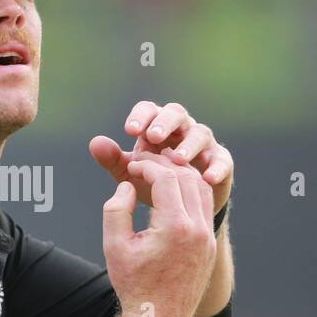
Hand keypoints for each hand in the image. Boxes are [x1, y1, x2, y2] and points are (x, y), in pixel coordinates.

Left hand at [89, 101, 232, 212]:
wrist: (179, 206)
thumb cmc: (152, 181)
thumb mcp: (130, 172)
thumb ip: (113, 159)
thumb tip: (95, 142)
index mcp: (156, 126)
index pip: (149, 110)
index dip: (141, 117)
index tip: (130, 131)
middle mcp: (181, 128)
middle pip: (176, 113)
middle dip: (165, 123)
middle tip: (154, 137)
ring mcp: (203, 143)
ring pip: (200, 133)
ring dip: (189, 145)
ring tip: (177, 159)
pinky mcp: (220, 161)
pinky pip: (221, 160)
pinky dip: (216, 167)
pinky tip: (206, 178)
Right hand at [101, 155, 217, 316]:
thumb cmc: (133, 284)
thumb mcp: (114, 246)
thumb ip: (116, 209)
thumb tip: (126, 185)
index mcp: (175, 228)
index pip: (165, 178)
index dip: (146, 166)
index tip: (129, 165)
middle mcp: (198, 230)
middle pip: (186, 177)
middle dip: (163, 165)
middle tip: (142, 164)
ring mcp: (207, 238)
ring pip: (201, 189)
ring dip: (180, 176)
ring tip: (156, 174)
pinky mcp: (209, 245)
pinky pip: (205, 207)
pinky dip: (190, 193)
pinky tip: (170, 194)